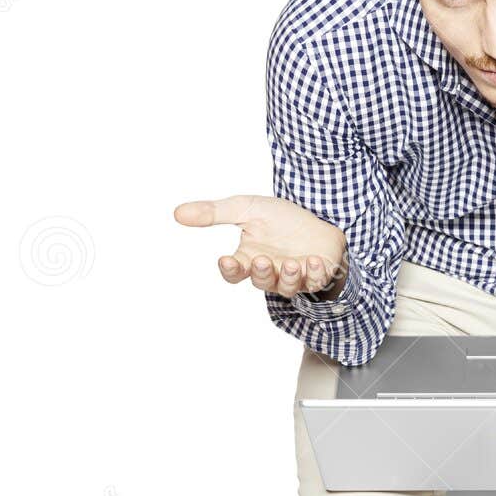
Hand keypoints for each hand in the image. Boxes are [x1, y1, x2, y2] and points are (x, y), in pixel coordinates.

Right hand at [173, 194, 347, 298]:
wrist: (314, 214)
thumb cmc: (278, 217)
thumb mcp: (245, 208)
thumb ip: (214, 213)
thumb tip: (177, 213)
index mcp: (250, 258)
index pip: (234, 273)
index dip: (230, 270)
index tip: (226, 260)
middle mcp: (271, 271)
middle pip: (261, 282)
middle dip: (262, 273)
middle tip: (263, 260)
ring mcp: (295, 276)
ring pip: (288, 287)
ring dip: (289, 277)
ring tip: (292, 263)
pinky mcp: (318, 273)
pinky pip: (317, 282)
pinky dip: (316, 274)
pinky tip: (314, 262)